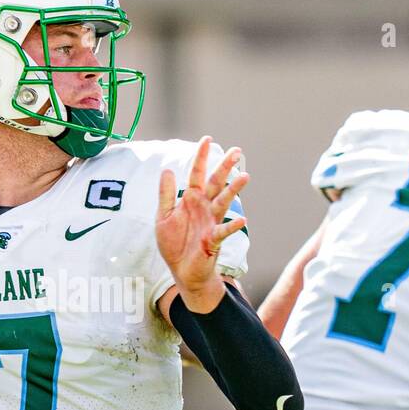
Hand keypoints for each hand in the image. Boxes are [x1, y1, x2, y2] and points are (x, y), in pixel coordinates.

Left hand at [156, 136, 247, 312]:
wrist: (181, 270)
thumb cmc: (174, 243)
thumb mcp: (163, 217)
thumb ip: (165, 195)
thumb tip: (167, 170)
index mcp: (191, 199)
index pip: (197, 174)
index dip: (201, 157)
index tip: (207, 139)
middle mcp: (204, 207)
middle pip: (216, 183)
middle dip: (225, 167)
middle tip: (237, 150)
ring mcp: (211, 222)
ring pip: (224, 202)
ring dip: (233, 190)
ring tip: (245, 176)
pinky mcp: (213, 240)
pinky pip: (224, 230)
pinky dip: (232, 225)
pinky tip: (242, 219)